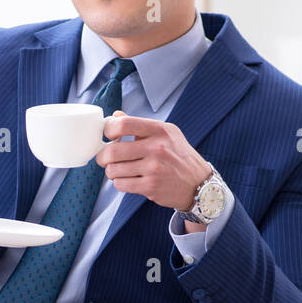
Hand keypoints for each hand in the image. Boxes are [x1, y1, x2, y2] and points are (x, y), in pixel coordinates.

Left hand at [95, 111, 211, 218]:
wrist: (198, 183)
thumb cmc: (178, 156)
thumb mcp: (166, 133)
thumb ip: (140, 125)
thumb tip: (116, 116)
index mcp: (159, 130)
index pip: (124, 124)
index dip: (108, 130)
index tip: (107, 135)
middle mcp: (157, 148)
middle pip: (113, 151)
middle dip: (103, 157)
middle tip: (104, 158)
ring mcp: (154, 168)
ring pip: (114, 170)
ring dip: (111, 171)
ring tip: (118, 170)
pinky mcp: (151, 186)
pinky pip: (121, 184)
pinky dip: (119, 183)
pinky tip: (127, 179)